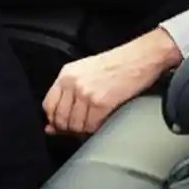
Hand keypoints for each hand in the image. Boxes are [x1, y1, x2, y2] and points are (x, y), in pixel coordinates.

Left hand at [43, 28, 180, 135]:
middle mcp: (73, 83)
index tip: (61, 125)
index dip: (54, 119)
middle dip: (69, 128)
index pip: (48, 105)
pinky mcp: (101, 102)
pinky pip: (91, 126)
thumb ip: (67, 95)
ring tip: (93, 123)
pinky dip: (95, 129)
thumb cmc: (117, 64)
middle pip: (60, 118)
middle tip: (81, 128)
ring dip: (83, 130)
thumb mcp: (85, 72)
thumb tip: (52, 126)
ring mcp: (86, 93)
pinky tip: (102, 122)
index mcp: (67, 74)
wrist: (140, 58)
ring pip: (75, 125)